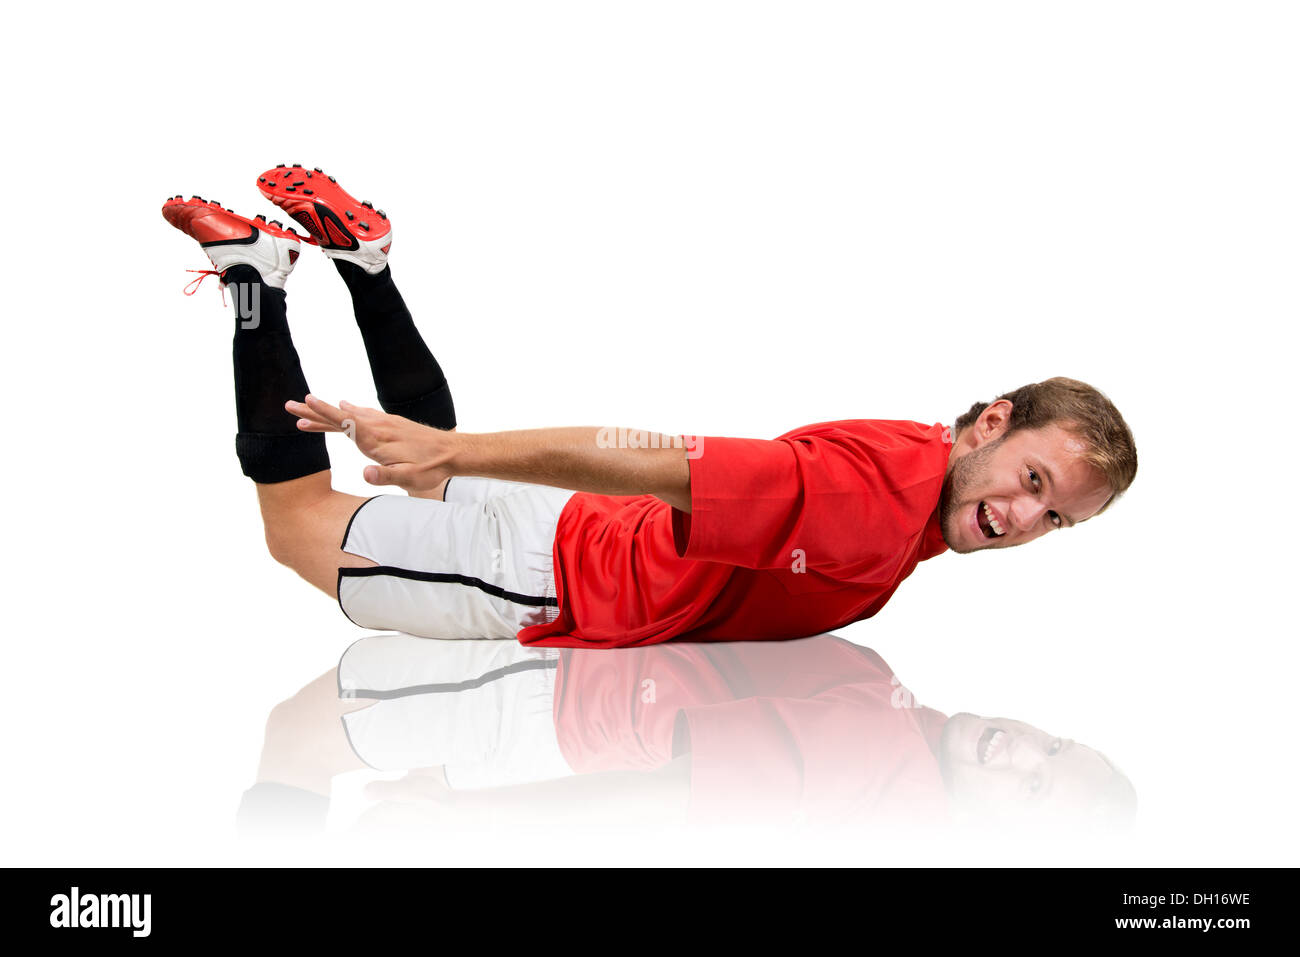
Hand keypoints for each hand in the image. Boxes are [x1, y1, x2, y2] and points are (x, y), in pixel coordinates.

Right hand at [285, 395, 457, 492]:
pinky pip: (364, 414)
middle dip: (314, 411)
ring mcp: (385, 423)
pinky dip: (349, 411)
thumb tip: (364, 475)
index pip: (344, 422)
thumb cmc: (430, 468)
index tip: (305, 401)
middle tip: (289, 405)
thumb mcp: (409, 478)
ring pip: (349, 414)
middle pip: (340, 416)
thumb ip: (386, 476)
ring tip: (307, 408)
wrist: (453, 452)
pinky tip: (345, 406)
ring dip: (328, 412)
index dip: (324, 412)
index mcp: (376, 440)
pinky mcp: (392, 423)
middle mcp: (378, 427)